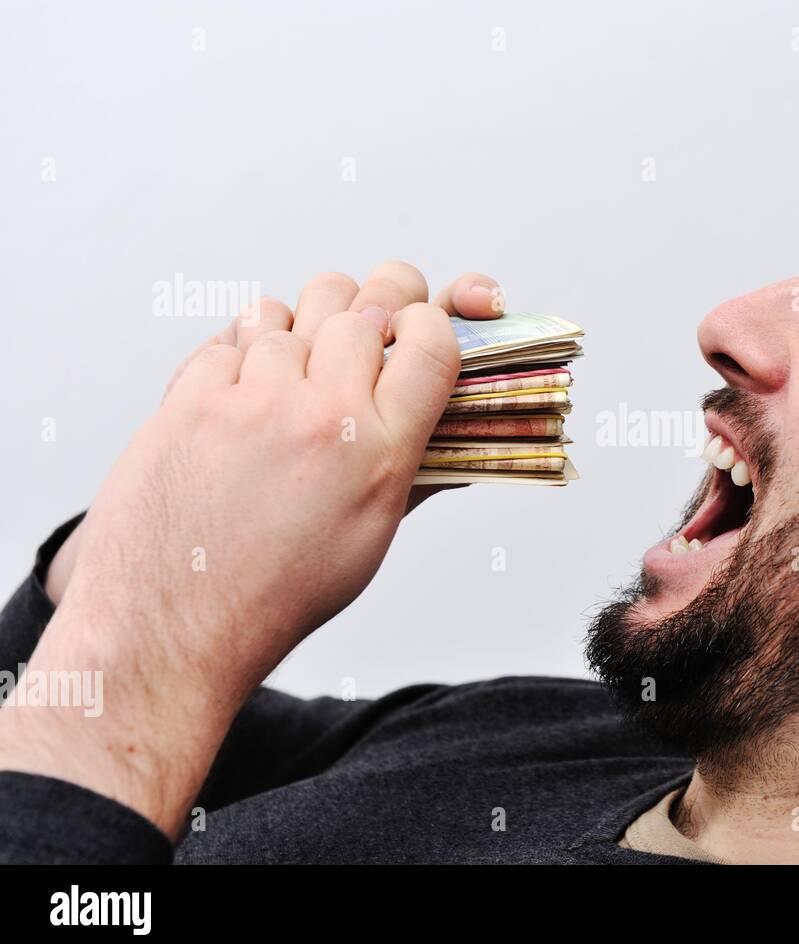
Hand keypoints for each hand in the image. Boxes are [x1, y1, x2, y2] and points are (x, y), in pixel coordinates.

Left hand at [43, 264, 500, 602]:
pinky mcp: (192, 400)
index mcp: (381, 453)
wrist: (175, 624)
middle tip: (364, 320)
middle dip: (369, 304)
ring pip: (289, 312)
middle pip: (362, 306)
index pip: (431, 342)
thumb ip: (417, 473)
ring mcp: (253, 402)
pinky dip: (239, 353)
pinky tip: (242, 391)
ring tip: (294, 366)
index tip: (418, 327)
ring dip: (297, 330)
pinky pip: (227, 338)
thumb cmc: (277, 590)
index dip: (430, 321)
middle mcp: (323, 417)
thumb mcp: (372, 537)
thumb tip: (461, 442)